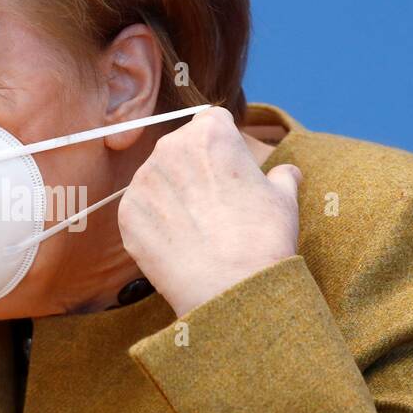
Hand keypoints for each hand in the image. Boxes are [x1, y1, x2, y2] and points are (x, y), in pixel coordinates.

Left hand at [117, 106, 301, 317]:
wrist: (231, 288)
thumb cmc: (263, 238)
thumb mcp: (284, 198)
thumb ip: (281, 176)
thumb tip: (285, 172)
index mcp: (210, 132)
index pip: (212, 124)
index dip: (224, 148)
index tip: (231, 172)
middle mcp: (170, 147)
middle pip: (181, 149)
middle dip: (195, 169)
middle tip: (216, 205)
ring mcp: (143, 180)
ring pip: (159, 178)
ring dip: (173, 195)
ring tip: (197, 228)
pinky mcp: (126, 213)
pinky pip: (142, 209)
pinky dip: (156, 223)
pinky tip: (177, 242)